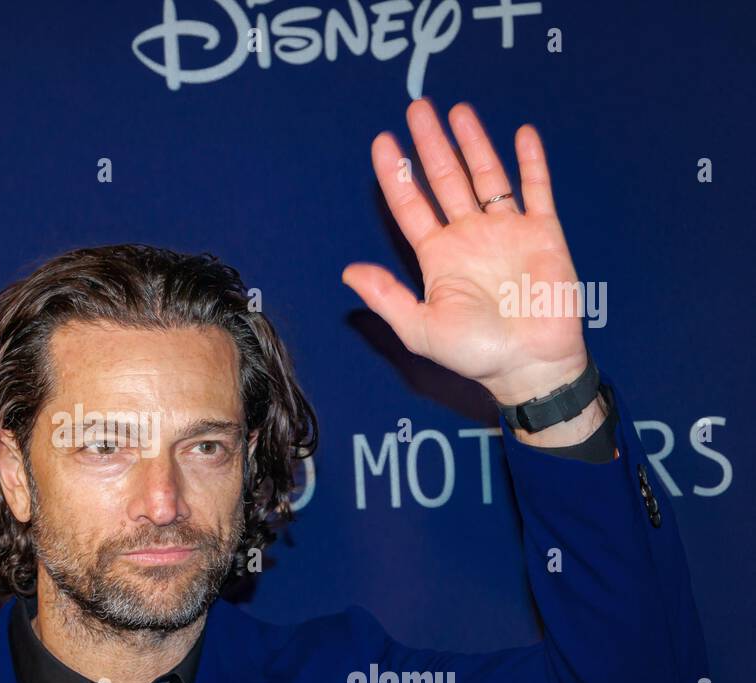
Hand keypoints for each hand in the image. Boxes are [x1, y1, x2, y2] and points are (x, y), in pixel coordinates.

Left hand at [342, 99, 590, 411]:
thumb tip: (348, 272)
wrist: (530, 364)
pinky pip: (536, 190)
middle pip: (445, 180)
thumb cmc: (475, 353)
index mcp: (438, 257)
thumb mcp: (419, 327)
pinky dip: (531, 162)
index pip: (411, 205)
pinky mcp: (543, 233)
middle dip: (431, 144)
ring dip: (473, 143)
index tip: (383, 142)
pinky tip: (522, 133)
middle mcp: (469, 237)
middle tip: (417, 108)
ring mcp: (506, 231)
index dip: (397, 174)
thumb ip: (386, 296)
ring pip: (487, 176)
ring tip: (458, 111)